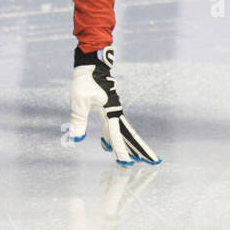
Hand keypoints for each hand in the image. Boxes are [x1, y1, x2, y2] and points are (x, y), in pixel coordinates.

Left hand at [68, 48, 160, 165]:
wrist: (91, 66)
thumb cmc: (85, 82)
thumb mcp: (79, 103)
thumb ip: (78, 121)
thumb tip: (76, 139)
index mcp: (111, 112)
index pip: (117, 136)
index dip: (121, 151)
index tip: (126, 163)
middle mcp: (115, 113)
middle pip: (130, 136)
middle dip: (141, 150)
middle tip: (154, 162)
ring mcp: (114, 111)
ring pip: (125, 132)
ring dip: (130, 146)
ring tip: (138, 159)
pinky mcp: (109, 109)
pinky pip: (114, 127)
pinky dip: (113, 138)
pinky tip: (106, 145)